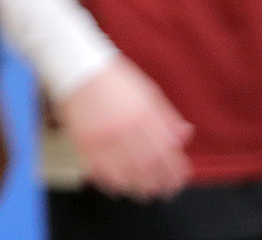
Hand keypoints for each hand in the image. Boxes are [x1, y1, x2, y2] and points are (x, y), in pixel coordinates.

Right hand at [54, 55, 193, 200]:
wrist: (77, 69)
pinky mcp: (84, 142)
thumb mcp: (147, 92)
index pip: (167, 152)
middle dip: (159, 184)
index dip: (174, 172)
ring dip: (136, 187)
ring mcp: (103, 136)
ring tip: (141, 191)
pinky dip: (110, 182)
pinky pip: (99, 170)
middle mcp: (125, 128)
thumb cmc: (113, 80)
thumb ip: (167, 116)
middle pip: (148, 167)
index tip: (177, 181)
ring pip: (125, 174)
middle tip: (162, 192)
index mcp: (144, 115)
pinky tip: (117, 185)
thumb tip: (185, 134)